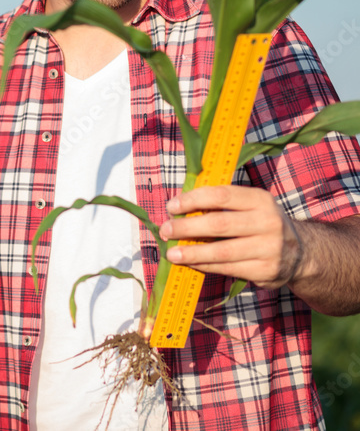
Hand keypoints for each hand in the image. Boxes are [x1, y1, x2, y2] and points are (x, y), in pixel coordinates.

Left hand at [159, 185, 303, 289]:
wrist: (301, 253)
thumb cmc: (260, 224)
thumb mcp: (249, 206)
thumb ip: (220, 205)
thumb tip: (178, 209)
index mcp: (260, 200)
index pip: (221, 195)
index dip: (193, 200)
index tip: (171, 207)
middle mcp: (268, 222)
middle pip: (219, 224)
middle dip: (186, 228)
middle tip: (165, 230)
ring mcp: (270, 248)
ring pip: (222, 251)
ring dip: (192, 252)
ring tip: (171, 253)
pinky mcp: (266, 270)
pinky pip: (228, 268)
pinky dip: (205, 266)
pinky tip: (190, 263)